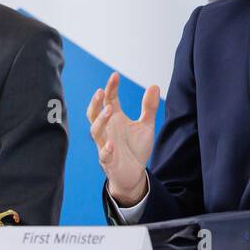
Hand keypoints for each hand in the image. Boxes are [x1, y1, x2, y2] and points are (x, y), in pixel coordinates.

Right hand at [87, 72, 159, 206]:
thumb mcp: (146, 125)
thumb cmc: (136, 148)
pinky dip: (106, 149)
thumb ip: (149, 107)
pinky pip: (103, 155)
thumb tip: (154, 85)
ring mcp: (105, 145)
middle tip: (101, 91)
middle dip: (96, 102)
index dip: (111, 88)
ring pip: (95, 132)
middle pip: (94, 114)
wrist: (134, 174)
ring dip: (101, 120)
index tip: (115, 75)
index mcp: (115, 120)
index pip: (109, 100)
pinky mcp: (108, 161)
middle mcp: (107, 131)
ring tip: (109, 110)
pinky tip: (112, 144)